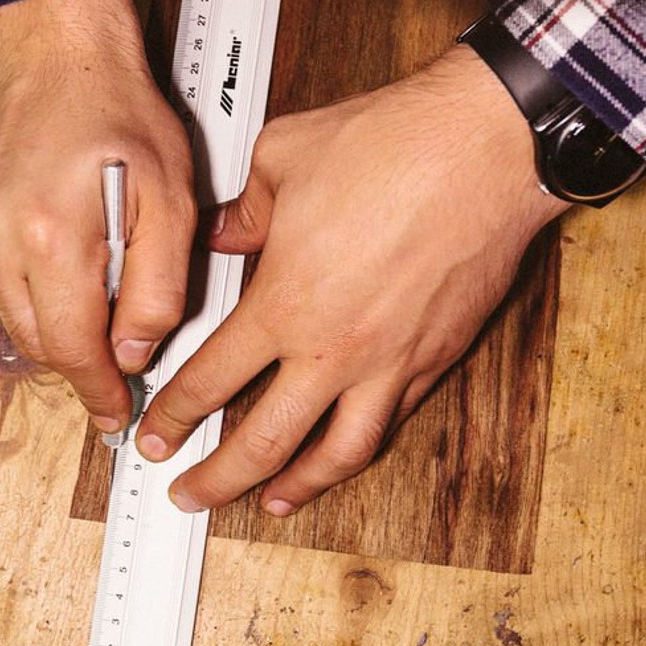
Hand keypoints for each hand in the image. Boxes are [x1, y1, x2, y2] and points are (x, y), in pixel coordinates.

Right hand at [0, 0, 194, 431]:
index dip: (99, 391)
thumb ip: (157, 286)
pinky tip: (72, 263)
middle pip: (41, 346)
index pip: (72, 348)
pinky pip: (3, 292)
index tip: (118, 412)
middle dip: (84, 364)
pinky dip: (40, 297)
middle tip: (123, 363)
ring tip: (104, 292)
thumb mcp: (172, 198)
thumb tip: (133, 351)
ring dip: (62, 329)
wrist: (55, 53)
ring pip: (19, 324)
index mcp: (52, 235)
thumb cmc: (116, 110)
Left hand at [135, 46, 569, 512]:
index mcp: (284, 303)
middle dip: (216, 479)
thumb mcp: (283, 158)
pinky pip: (392, 422)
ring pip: (337, 454)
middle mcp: (335, 348)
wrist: (490, 145)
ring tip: (268, 502)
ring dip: (295, 487)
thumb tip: (222, 233)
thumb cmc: (395, 143)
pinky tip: (344, 450)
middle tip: (188, 494)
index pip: (208, 381)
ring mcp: (391, 362)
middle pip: (262, 442)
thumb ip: (243, 210)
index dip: (173, 416)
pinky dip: (360, 446)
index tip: (155, 433)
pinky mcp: (438, 357)